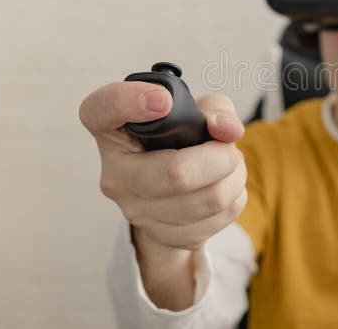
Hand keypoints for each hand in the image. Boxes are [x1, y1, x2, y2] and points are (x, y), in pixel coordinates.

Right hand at [79, 83, 247, 252]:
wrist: (175, 192)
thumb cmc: (182, 139)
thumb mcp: (198, 110)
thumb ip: (215, 109)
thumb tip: (228, 130)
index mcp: (112, 131)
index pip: (101, 111)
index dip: (129, 102)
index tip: (164, 101)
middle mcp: (115, 174)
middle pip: (176, 173)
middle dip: (220, 157)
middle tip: (229, 148)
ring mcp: (135, 210)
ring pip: (207, 199)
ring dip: (234, 177)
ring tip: (231, 165)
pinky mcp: (162, 236)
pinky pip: (218, 218)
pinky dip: (235, 198)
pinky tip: (224, 186)